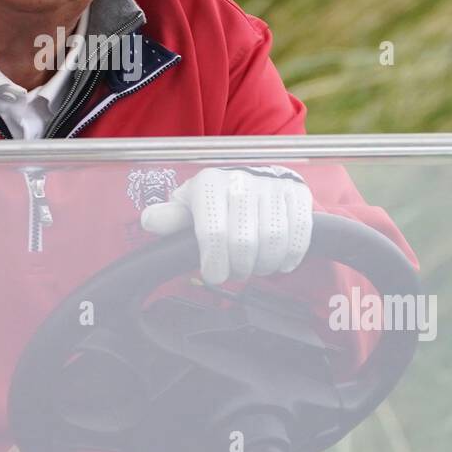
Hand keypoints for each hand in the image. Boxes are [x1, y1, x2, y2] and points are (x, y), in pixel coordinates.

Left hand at [140, 166, 312, 284]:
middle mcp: (241, 180)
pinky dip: (290, 256)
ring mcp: (272, 185)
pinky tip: (278, 261)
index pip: (213, 232)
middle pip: (245, 241)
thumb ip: (171, 218)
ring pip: (274, 240)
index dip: (215, 263)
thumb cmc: (215, 200)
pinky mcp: (298, 193)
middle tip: (236, 272)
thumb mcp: (188, 207)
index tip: (214, 275)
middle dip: (239, 268)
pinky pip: (301, 233)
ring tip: (255, 266)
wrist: (253, 177)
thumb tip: (150, 220)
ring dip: (264, 265)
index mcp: (209, 184)